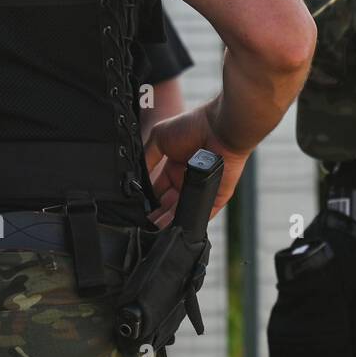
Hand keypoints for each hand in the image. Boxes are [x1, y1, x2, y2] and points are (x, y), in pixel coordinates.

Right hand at [143, 104, 249, 227]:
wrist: (220, 127)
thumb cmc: (193, 126)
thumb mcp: (159, 137)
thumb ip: (147, 157)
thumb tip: (135, 178)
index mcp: (174, 168)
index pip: (157, 190)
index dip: (148, 201)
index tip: (137, 211)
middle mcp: (187, 180)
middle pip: (169, 205)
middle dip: (157, 215)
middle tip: (144, 226)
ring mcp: (202, 189)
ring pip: (184, 212)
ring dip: (170, 221)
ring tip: (156, 230)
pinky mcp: (217, 196)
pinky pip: (202, 213)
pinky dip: (191, 221)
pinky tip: (178, 227)